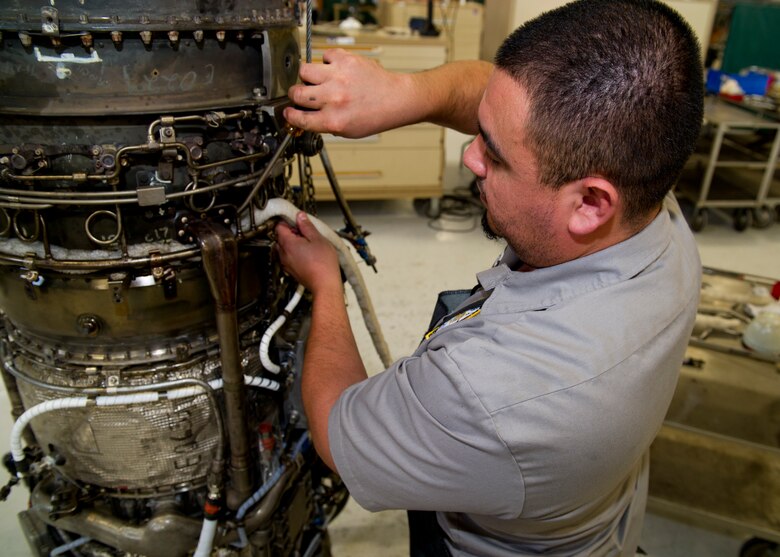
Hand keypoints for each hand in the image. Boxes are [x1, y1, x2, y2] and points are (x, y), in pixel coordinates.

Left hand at [275, 212, 341, 294]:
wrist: (325, 284)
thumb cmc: (323, 264)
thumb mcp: (318, 239)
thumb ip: (307, 226)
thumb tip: (300, 217)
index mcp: (288, 244)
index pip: (279, 226)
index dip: (289, 220)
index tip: (297, 219)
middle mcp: (283, 254)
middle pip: (281, 237)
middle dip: (292, 232)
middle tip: (306, 232)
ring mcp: (286, 264)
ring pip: (285, 248)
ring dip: (294, 243)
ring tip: (309, 244)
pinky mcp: (291, 271)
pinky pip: (290, 257)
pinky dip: (296, 253)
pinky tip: (309, 254)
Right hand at [284, 49, 409, 138]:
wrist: (395, 100)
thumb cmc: (374, 116)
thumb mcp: (347, 131)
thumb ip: (323, 124)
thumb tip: (302, 117)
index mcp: (333, 121)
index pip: (299, 118)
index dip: (290, 115)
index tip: (288, 112)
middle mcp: (334, 99)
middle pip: (296, 92)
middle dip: (297, 95)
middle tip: (304, 94)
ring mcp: (339, 78)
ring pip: (305, 70)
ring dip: (308, 76)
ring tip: (318, 80)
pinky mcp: (346, 61)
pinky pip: (324, 56)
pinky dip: (327, 62)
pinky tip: (334, 70)